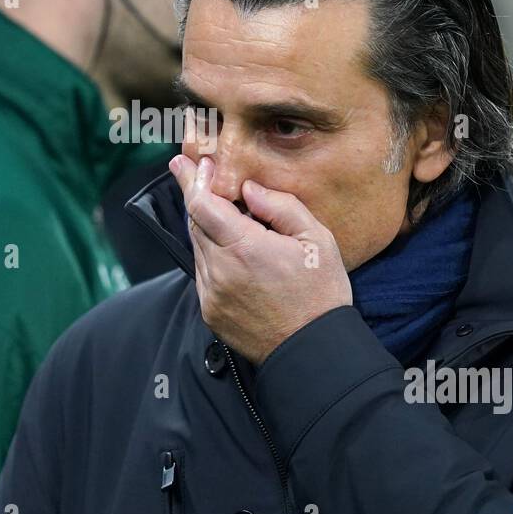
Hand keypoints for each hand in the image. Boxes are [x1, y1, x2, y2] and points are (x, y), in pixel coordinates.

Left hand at [171, 154, 351, 364]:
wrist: (312, 351)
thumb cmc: (321, 294)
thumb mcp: (316, 240)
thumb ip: (280, 207)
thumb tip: (248, 189)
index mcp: (245, 248)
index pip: (202, 205)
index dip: (194, 180)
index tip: (193, 162)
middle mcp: (220, 271)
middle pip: (194, 223)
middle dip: (194, 194)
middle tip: (191, 169)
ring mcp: (211, 294)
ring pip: (198, 247)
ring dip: (205, 226)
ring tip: (220, 210)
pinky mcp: (211, 312)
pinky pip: (204, 273)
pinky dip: (211, 255)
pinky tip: (230, 250)